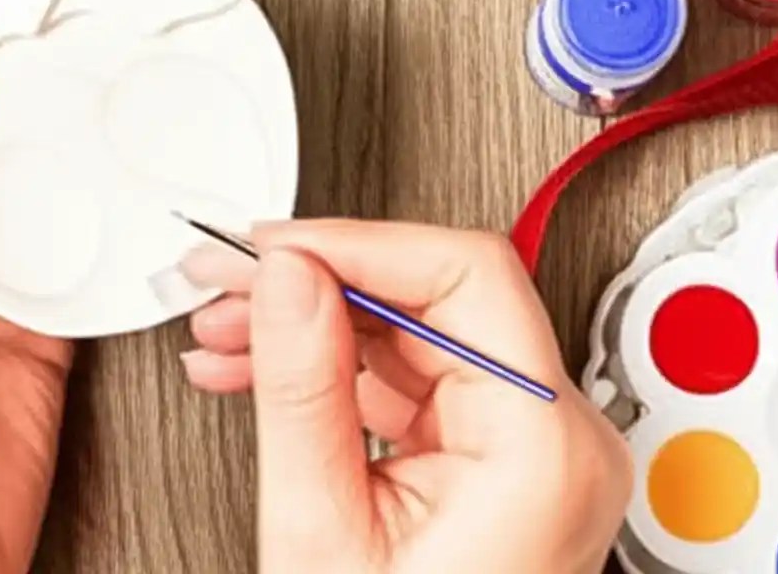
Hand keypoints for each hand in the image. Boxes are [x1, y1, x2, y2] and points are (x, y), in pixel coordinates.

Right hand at [182, 221, 631, 573]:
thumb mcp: (321, 532)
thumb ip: (302, 389)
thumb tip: (287, 278)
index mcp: (539, 451)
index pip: (465, 276)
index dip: (357, 244)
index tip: (272, 249)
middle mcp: (554, 439)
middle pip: (436, 298)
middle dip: (317, 283)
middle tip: (226, 284)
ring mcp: (527, 450)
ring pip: (412, 334)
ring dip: (311, 325)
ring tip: (223, 335)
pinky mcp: (492, 462)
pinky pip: (409, 383)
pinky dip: (331, 371)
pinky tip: (259, 370)